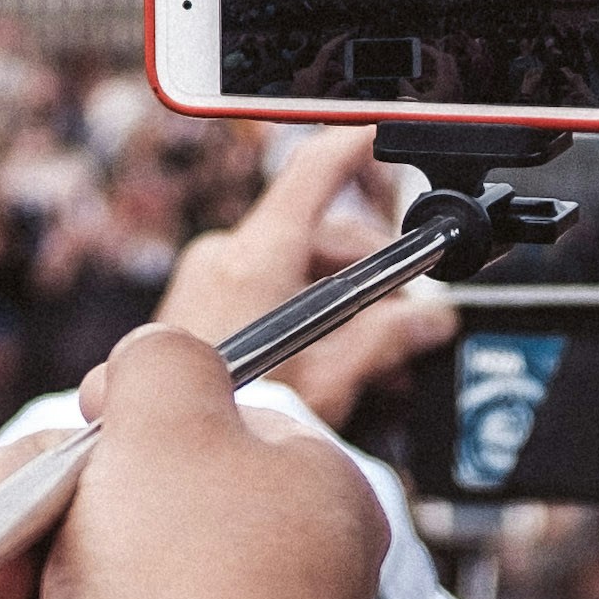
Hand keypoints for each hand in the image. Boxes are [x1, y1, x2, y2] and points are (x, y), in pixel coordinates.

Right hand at [0, 330, 387, 598]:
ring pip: (38, 578)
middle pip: (99, 498)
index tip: (89, 422)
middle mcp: (243, 580)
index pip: (203, 425)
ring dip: (5, 582)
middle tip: (11, 519)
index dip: (128, 417)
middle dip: (31, 504)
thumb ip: (156, 359)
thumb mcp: (176, 419)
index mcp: (298, 499)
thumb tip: (136, 368)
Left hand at [153, 126, 457, 425]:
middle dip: (370, 267)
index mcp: (257, 258)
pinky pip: (267, 286)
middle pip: (318, 232)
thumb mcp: (330, 380)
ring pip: (296, 262)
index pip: (314, 173)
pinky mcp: (199, 303)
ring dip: (341, 294)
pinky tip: (334, 352)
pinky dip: (306, 308)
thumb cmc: (235, 419)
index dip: (357, 149)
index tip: (386, 136)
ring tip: (375, 349)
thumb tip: (430, 320)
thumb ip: (386, 339)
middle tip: (408, 312)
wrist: (168, 462)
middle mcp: (227, 256)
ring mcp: (208, 277)